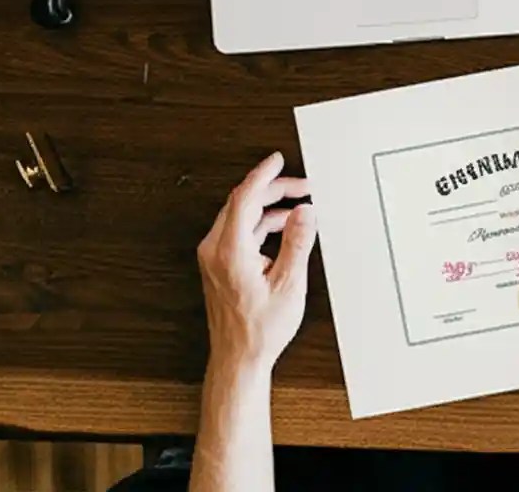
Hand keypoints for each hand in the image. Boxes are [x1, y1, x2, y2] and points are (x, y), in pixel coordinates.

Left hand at [197, 152, 317, 371]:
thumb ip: (297, 243)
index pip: (245, 197)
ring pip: (241, 217)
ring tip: (299, 210)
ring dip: (269, 209)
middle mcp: (216, 249)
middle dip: (273, 191)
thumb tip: (304, 212)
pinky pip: (239, 232)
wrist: (238, 357)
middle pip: (242, 203)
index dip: (263, 175)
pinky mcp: (218, 264)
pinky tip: (283, 231)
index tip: (277, 160)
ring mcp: (214, 257)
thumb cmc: (259, 329)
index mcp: (230, 250)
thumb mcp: (289, 284)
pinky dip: (261, 225)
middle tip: (302, 188)